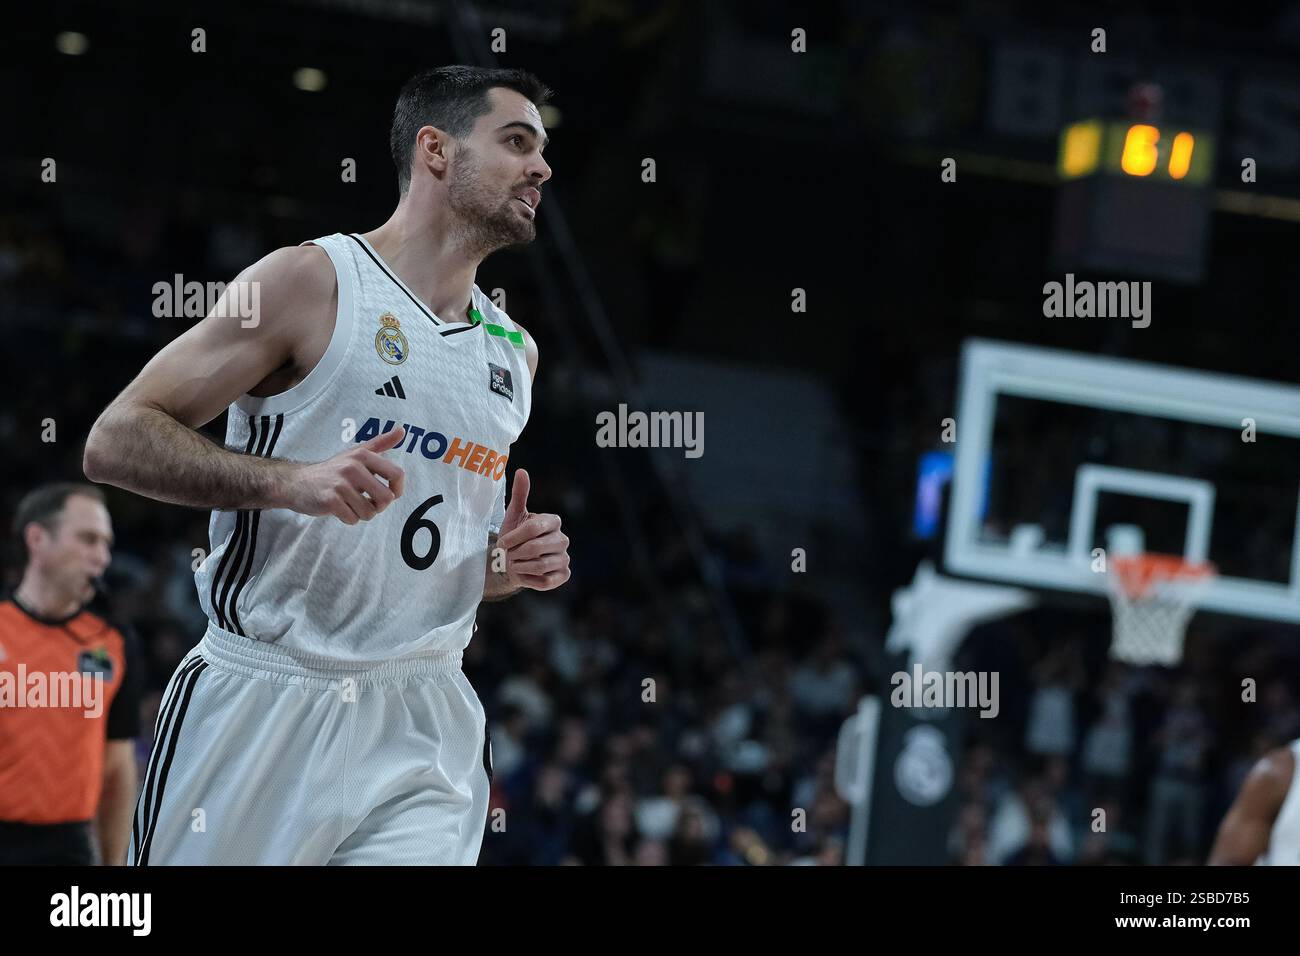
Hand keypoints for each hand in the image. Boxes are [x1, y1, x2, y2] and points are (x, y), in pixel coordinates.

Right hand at [284, 425, 406, 523]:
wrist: (296, 482)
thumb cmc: (332, 470)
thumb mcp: (356, 453)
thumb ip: (380, 443)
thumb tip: (402, 430)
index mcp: (363, 455)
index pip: (397, 474)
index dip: (398, 489)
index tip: (391, 494)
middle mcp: (353, 467)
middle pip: (386, 498)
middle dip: (379, 507)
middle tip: (367, 503)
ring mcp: (340, 484)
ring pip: (369, 512)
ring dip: (362, 514)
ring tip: (351, 504)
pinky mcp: (330, 500)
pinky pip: (353, 519)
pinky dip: (349, 519)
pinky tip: (340, 509)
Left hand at [495, 469, 570, 590]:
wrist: (513, 562)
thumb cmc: (514, 538)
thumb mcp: (514, 515)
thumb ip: (520, 494)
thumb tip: (522, 471)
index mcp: (553, 521)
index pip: (533, 528)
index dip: (514, 537)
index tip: (501, 543)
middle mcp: (563, 539)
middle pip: (535, 548)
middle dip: (516, 553)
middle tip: (509, 555)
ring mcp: (565, 557)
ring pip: (540, 565)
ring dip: (520, 566)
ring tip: (515, 564)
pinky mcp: (564, 574)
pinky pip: (546, 580)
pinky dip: (530, 579)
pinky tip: (525, 574)